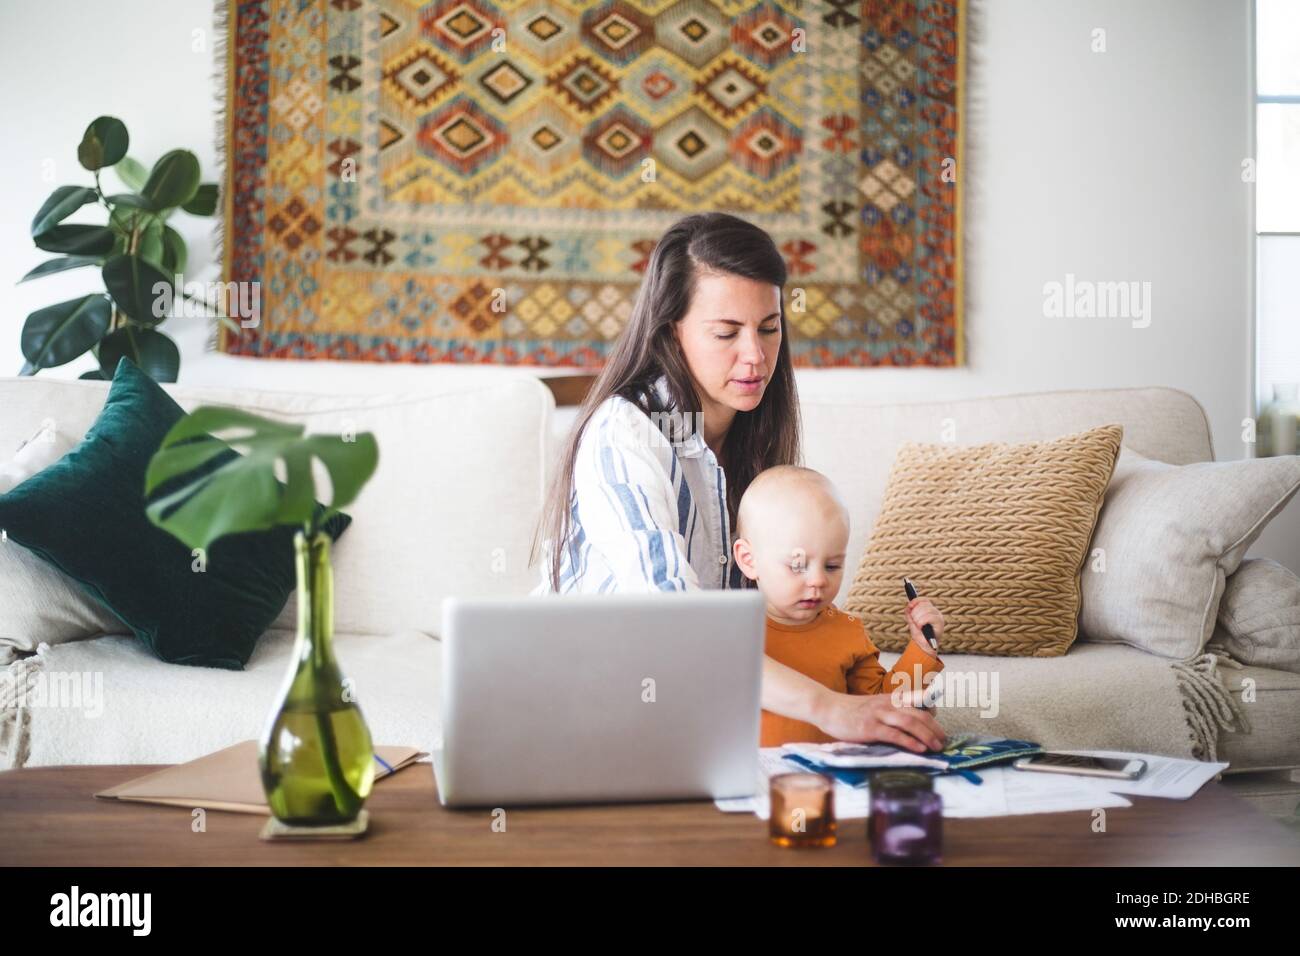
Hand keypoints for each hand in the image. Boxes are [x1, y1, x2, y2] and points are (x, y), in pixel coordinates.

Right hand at [813, 690, 946, 752]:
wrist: (827, 708)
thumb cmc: (850, 711)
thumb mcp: (874, 706)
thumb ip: (890, 712)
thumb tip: (908, 727)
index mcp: (890, 699)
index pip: (919, 703)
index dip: (933, 716)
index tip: (940, 730)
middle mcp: (888, 704)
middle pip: (919, 715)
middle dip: (935, 729)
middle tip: (943, 742)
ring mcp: (879, 715)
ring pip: (910, 723)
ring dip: (927, 736)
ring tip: (937, 747)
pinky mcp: (870, 728)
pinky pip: (894, 735)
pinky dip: (910, 742)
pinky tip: (919, 749)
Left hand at [906, 597, 943, 654]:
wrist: (924, 647)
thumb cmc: (919, 635)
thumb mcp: (911, 622)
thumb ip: (909, 613)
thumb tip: (908, 606)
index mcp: (930, 610)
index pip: (924, 600)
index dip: (916, 601)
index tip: (909, 605)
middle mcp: (936, 612)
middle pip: (923, 605)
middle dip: (915, 613)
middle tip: (914, 622)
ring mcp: (939, 617)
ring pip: (925, 610)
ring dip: (917, 618)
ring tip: (917, 626)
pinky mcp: (940, 623)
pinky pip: (928, 617)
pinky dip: (921, 622)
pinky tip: (920, 627)